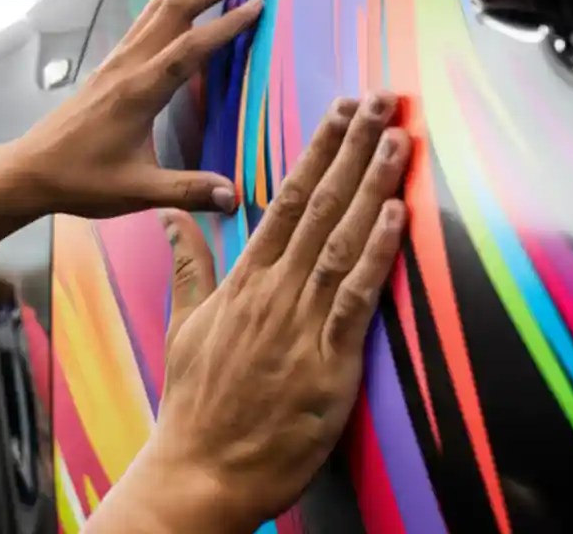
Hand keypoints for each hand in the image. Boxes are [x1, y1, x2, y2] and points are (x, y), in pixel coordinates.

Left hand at [0, 0, 264, 218]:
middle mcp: (128, 66)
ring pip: (159, 7)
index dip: (226, 25)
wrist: (31, 170)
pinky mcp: (112, 64)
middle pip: (175, 8)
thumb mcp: (137, 192)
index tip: (260, 4)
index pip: (189, 48)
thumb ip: (188, 191)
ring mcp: (118, 60)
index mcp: (138, 92)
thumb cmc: (81, 180)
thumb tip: (235, 196)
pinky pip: (148, 18)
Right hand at [95, 93, 410, 533]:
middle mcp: (273, 291)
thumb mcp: (185, 326)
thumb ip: (190, 265)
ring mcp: (299, 323)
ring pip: (340, 239)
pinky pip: (355, 297)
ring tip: (395, 139)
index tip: (337, 113)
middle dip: (352, 148)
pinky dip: (376, 254)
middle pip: (319, 206)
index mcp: (244, 281)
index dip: (317, 152)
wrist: (200, 471)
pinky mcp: (326, 361)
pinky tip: (395, 215)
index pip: (286, 200)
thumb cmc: (196, 403)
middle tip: (378, 101)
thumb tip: (177, 216)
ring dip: (371, 185)